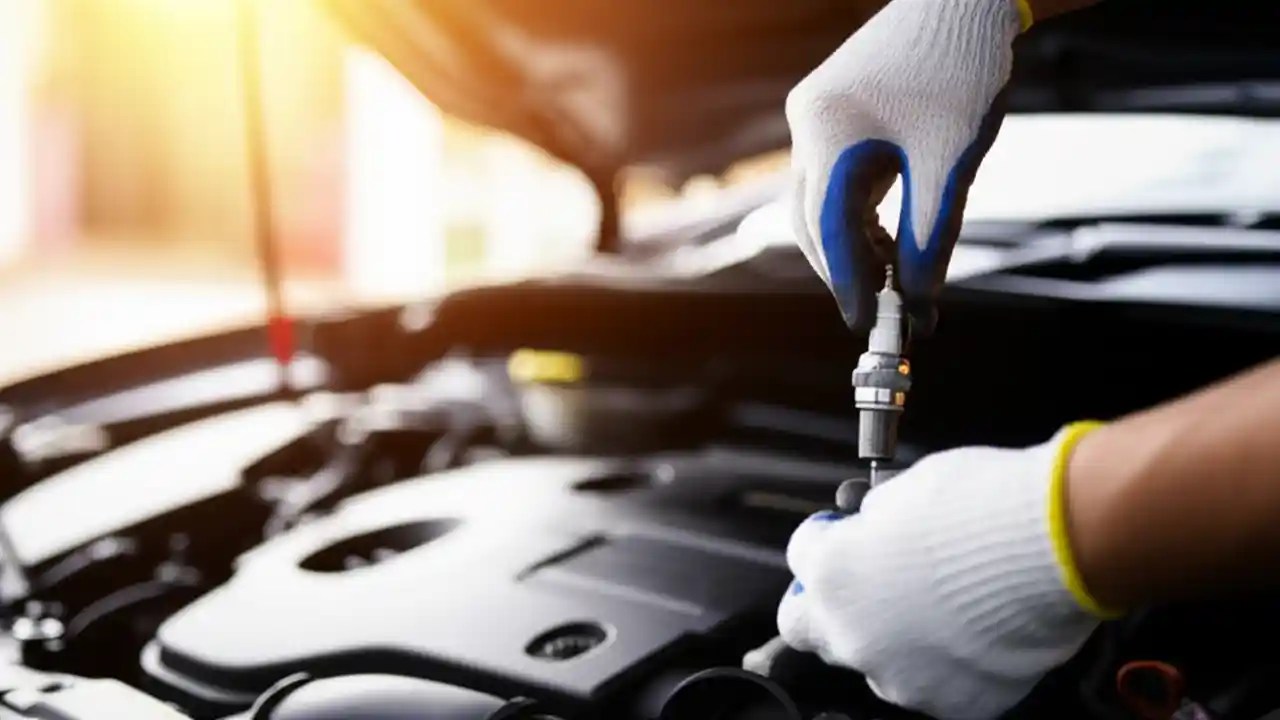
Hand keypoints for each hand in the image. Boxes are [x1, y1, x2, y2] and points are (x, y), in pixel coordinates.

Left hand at [777, 425, 1111, 719]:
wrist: (1060, 543)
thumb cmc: (986, 505)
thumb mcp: (904, 488)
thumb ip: (873, 519)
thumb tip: (873, 525)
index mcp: (831, 573)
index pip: (800, 557)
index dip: (825, 538)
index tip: (843, 533)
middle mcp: (854, 634)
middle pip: (816, 625)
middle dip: (838, 601)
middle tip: (871, 578)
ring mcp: (901, 676)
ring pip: (875, 661)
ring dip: (892, 636)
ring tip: (937, 605)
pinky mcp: (952, 702)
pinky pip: (933, 685)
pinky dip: (944, 663)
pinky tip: (970, 630)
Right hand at [786, 0, 1028, 332]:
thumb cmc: (963, 69)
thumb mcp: (950, 164)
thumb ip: (929, 238)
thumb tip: (920, 304)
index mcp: (828, 134)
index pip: (828, 230)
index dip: (848, 284)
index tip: (869, 326)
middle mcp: (807, 125)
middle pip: (813, 222)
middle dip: (846, 270)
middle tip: (888, 310)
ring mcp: (814, 118)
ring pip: (821, 204)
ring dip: (853, 245)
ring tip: (897, 276)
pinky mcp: (831, 114)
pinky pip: (834, 180)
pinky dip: (857, 215)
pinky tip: (888, 237)